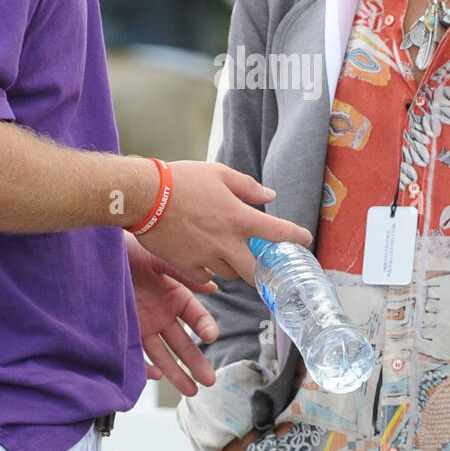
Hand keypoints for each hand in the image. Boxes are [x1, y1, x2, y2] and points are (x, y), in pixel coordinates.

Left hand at [125, 233, 218, 397]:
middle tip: (210, 380)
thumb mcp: (158, 259)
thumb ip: (183, 274)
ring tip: (192, 391)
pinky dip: (146, 367)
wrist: (97, 254)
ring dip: (178, 373)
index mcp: (175, 296)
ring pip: (164, 354)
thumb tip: (212, 284)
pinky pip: (137, 355)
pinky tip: (157, 375)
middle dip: (197, 362)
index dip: (205, 326)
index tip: (211, 336)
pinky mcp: (126, 333)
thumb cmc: (130, 251)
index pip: (196, 316)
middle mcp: (162, 314)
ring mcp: (145, 326)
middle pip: (184, 343)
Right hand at [137, 160, 312, 284]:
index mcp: (238, 217)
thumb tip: (270, 195)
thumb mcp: (219, 173)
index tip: (305, 239)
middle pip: (256, 271)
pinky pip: (206, 277)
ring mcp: (206, 257)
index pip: (278, 232)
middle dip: (264, 273)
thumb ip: (247, 186)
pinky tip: (206, 260)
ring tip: (229, 254)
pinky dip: (209, 271)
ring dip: (235, 267)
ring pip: (230, 274)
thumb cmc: (181, 180)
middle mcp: (226, 242)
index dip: (296, 236)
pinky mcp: (186, 265)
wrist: (144, 196)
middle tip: (266, 268)